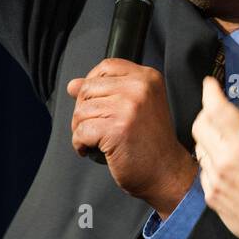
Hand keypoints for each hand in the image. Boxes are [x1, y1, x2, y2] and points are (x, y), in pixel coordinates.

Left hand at [66, 59, 196, 218]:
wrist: (166, 171)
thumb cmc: (152, 143)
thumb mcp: (137, 106)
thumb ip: (107, 91)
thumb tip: (73, 84)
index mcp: (148, 78)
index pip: (107, 66)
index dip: (92, 81)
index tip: (94, 100)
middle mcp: (139, 88)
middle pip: (88, 88)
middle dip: (83, 110)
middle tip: (95, 127)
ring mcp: (128, 107)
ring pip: (81, 111)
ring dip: (80, 129)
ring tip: (95, 139)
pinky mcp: (116, 128)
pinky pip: (81, 131)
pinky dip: (80, 144)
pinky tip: (92, 148)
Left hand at [194, 77, 238, 238]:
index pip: (215, 109)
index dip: (210, 91)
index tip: (211, 83)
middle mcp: (223, 161)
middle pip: (200, 125)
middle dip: (208, 112)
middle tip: (221, 108)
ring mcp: (214, 181)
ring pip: (199, 147)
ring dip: (209, 135)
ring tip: (229, 136)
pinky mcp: (212, 197)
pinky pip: (204, 169)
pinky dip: (212, 158)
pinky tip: (231, 162)